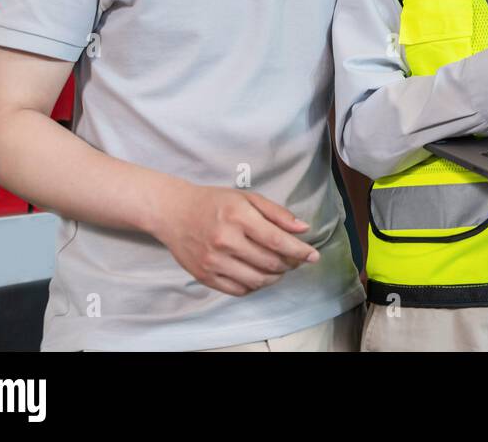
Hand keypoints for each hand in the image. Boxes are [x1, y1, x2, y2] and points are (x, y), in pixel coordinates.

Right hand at [151, 183, 319, 296]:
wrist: (173, 213)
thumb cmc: (213, 202)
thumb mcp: (247, 198)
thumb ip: (277, 213)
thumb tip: (303, 229)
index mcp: (239, 216)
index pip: (277, 240)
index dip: (299, 251)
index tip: (313, 256)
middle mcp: (226, 240)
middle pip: (270, 262)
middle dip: (290, 264)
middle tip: (296, 261)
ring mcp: (214, 261)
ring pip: (257, 280)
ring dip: (275, 277)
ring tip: (279, 269)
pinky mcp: (205, 276)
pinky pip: (238, 290)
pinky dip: (255, 286)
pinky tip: (259, 276)